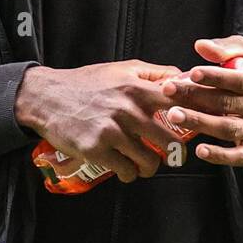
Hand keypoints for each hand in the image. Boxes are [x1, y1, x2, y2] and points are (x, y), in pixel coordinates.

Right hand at [14, 59, 186, 181]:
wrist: (47, 97)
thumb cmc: (87, 83)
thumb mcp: (122, 69)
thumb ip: (155, 73)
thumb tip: (184, 77)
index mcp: (138, 88)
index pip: (180, 103)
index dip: (194, 116)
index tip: (195, 126)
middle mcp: (128, 110)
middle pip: (171, 142)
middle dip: (174, 152)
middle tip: (170, 154)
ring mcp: (112, 132)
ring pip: (150, 161)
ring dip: (150, 166)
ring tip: (146, 163)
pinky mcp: (97, 150)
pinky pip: (127, 172)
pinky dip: (129, 174)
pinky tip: (126, 168)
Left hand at [157, 36, 242, 166]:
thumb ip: (225, 48)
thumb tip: (201, 46)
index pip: (242, 81)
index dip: (216, 77)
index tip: (191, 73)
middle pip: (232, 105)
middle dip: (198, 98)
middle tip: (170, 92)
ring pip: (232, 130)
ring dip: (201, 123)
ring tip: (175, 115)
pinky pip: (240, 157)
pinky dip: (219, 156)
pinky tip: (199, 149)